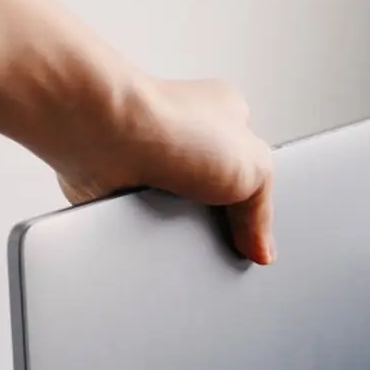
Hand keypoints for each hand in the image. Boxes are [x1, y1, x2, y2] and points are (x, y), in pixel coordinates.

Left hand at [49, 77, 275, 265]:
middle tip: (223, 239)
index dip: (256, 211)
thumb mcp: (255, 168)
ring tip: (182, 230)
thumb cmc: (171, 126)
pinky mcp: (122, 190)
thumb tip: (261, 249)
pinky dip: (150, 238)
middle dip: (220, 226)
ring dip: (182, 234)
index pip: (251, 175)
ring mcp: (153, 164)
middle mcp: (187, 139)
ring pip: (180, 220)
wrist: (105, 137)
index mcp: (226, 120)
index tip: (256, 241)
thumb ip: (264, 212)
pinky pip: (145, 230)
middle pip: (216, 201)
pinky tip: (152, 232)